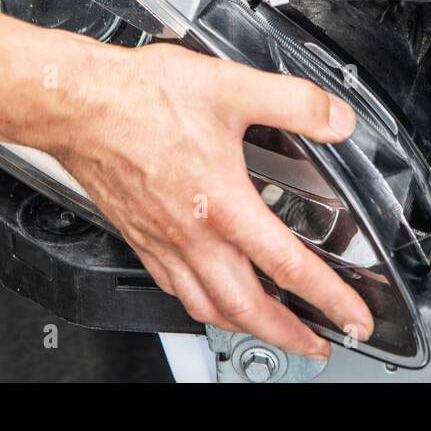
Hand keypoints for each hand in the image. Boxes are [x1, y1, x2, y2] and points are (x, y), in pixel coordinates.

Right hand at [56, 42, 373, 358]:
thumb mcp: (231, 86)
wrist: (77, 105)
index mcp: (222, 203)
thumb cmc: (140, 98)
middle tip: (316, 345)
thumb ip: (293, 102)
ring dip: (245, 327)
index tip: (352, 317)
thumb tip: (337, 119)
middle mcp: (192, 235)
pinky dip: (201, 304)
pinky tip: (208, 294)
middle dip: (289, 336)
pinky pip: (174, 289)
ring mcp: (162, 242)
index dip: (329, 298)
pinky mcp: (139, 237)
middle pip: (248, 308)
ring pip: (208, 307)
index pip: (288, 266)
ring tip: (268, 331)